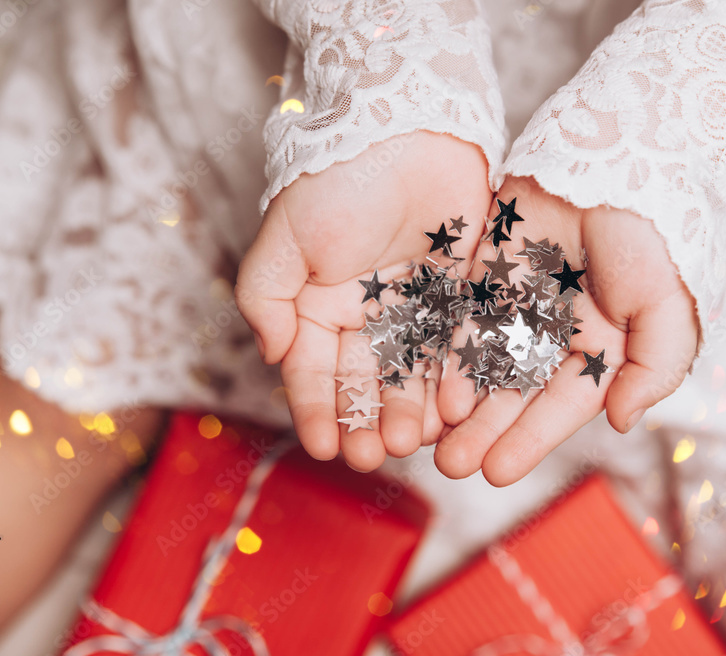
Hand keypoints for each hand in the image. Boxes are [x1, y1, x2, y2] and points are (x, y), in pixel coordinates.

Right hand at [236, 131, 490, 470]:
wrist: (409, 128)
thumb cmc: (338, 180)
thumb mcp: (286, 240)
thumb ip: (267, 300)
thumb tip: (275, 357)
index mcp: (319, 304)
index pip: (315, 370)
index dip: (317, 410)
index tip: (323, 448)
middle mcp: (366, 311)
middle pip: (367, 379)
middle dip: (368, 420)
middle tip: (377, 456)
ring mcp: (414, 304)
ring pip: (412, 371)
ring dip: (410, 409)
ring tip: (414, 443)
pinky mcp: (458, 292)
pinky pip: (454, 344)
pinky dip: (451, 377)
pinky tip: (452, 409)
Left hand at [435, 176, 698, 485]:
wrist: (619, 158)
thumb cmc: (654, 235)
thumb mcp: (666, 308)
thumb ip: (653, 370)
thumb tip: (623, 423)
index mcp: (604, 344)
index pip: (563, 405)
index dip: (531, 440)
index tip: (498, 474)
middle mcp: (560, 330)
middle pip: (517, 392)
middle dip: (487, 432)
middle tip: (452, 467)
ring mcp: (522, 300)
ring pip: (486, 363)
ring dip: (463, 404)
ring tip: (434, 442)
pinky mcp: (490, 270)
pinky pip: (467, 318)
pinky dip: (454, 354)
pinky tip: (437, 387)